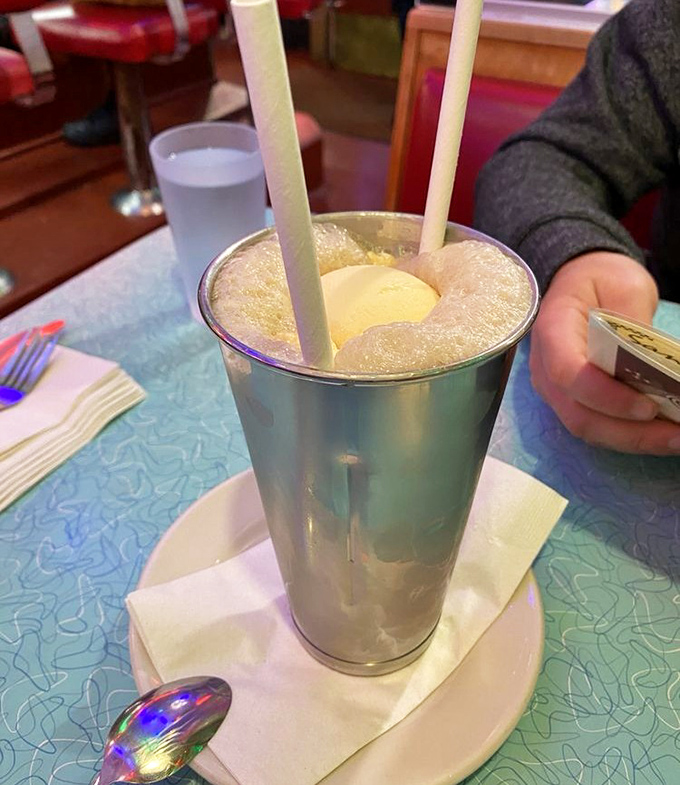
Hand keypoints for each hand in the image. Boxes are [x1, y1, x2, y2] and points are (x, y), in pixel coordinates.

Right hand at [528, 251, 679, 453]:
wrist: (579, 282)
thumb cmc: (599, 279)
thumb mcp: (624, 285)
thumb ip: (632, 323)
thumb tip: (652, 364)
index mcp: (551, 332)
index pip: (567, 373)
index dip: (605, 396)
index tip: (649, 406)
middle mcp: (545, 369)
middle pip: (579, 415)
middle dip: (630, 432)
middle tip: (678, 435)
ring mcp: (556, 390)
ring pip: (589, 428)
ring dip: (634, 440)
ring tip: (676, 440)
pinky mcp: (573, 401)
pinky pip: (598, 426)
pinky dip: (631, 435)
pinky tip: (662, 434)